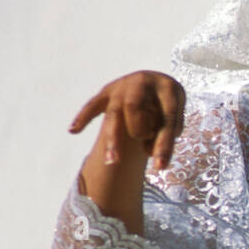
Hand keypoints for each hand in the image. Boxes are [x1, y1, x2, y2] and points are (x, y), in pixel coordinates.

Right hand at [68, 71, 186, 171]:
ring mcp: (123, 86)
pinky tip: (73, 130)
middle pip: (135, 107)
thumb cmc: (167, 106)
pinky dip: (83, 117)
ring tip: (111, 161)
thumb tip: (156, 161)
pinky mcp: (107, 91)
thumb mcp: (175, 117)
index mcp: (168, 88)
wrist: (154, 81)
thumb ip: (166, 137)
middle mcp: (143, 83)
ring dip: (113, 138)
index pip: (166, 118)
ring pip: (114, 113)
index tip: (160, 167)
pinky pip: (93, 105)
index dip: (164, 144)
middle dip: (138, 130)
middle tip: (144, 139)